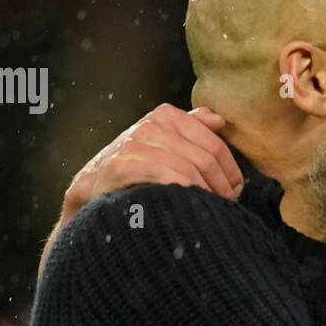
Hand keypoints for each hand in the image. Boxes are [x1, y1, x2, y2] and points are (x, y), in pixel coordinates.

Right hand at [61, 104, 243, 225]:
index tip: (234, 191)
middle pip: (205, 158)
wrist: (92, 190)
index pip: (214, 143)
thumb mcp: (164, 144)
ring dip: (207, 193)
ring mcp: (135, 143)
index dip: (230, 171)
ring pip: (190, 168)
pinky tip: (190, 204)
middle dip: (222, 186)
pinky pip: (167, 176)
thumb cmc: (135, 169)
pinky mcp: (122, 165)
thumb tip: (218, 120)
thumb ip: (191, 128)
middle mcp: (151, 125)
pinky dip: (185, 191)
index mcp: (166, 115)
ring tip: (211, 209)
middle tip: (226, 205)